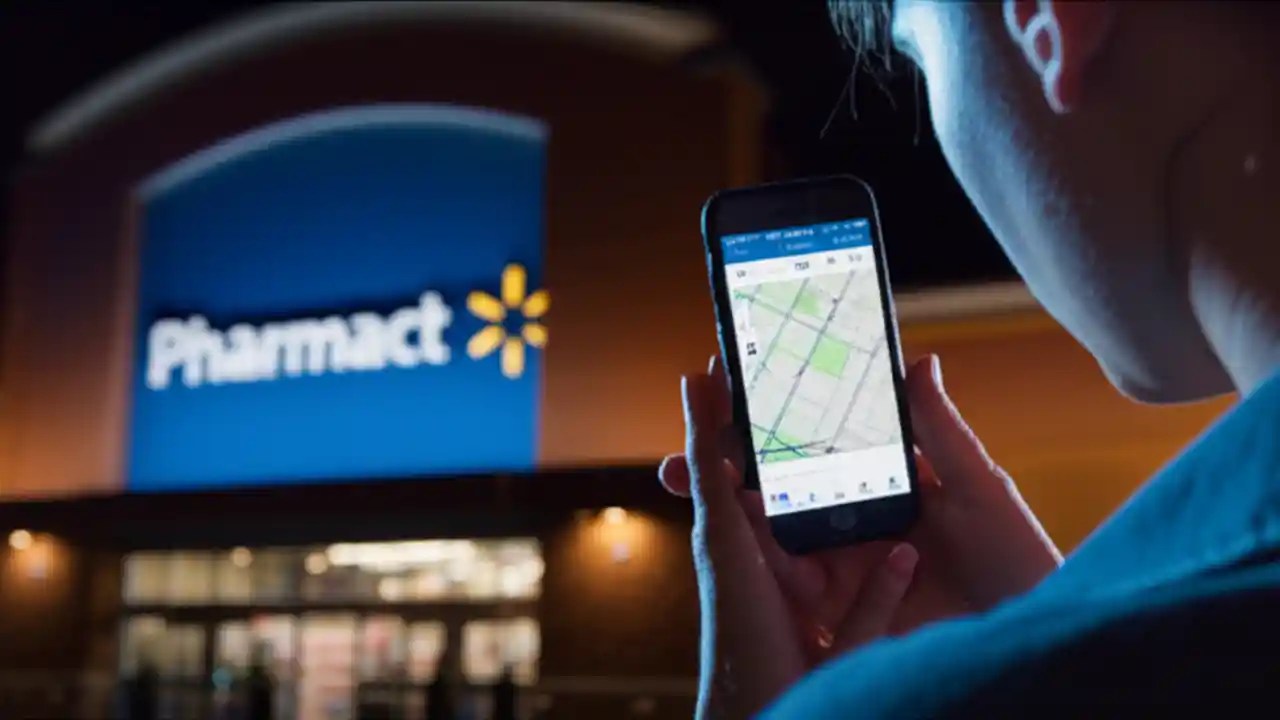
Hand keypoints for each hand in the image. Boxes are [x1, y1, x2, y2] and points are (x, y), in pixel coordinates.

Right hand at [660, 354, 1060, 717]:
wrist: (1029, 631)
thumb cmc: (1017, 559)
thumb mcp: (980, 487)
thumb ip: (940, 430)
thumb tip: (919, 362)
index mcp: (883, 486)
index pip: (816, 450)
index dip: (773, 431)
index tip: (731, 401)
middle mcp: (855, 525)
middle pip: (780, 494)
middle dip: (727, 475)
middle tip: (685, 455)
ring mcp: (847, 569)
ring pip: (776, 536)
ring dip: (738, 511)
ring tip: (705, 482)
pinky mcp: (847, 611)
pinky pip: (796, 585)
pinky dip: (766, 560)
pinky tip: (743, 531)